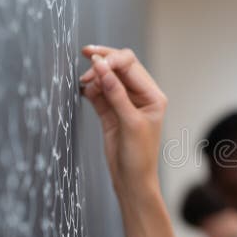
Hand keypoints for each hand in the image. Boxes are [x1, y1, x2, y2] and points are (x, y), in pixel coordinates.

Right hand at [79, 45, 167, 195]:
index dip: (112, 59)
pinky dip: (90, 88)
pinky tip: (83, 90)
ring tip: (84, 83)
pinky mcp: (110, 112)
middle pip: (120, 66)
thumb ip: (116, 93)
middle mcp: (140, 96)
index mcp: (153, 95)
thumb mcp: (129, 122)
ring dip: (95, 76)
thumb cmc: (139, 155)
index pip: (131, 65)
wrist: (131, 180)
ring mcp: (124, 103)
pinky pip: (99, 92)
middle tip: (83, 56)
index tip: (94, 62)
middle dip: (103, 61)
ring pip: (107, 78)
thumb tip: (101, 66)